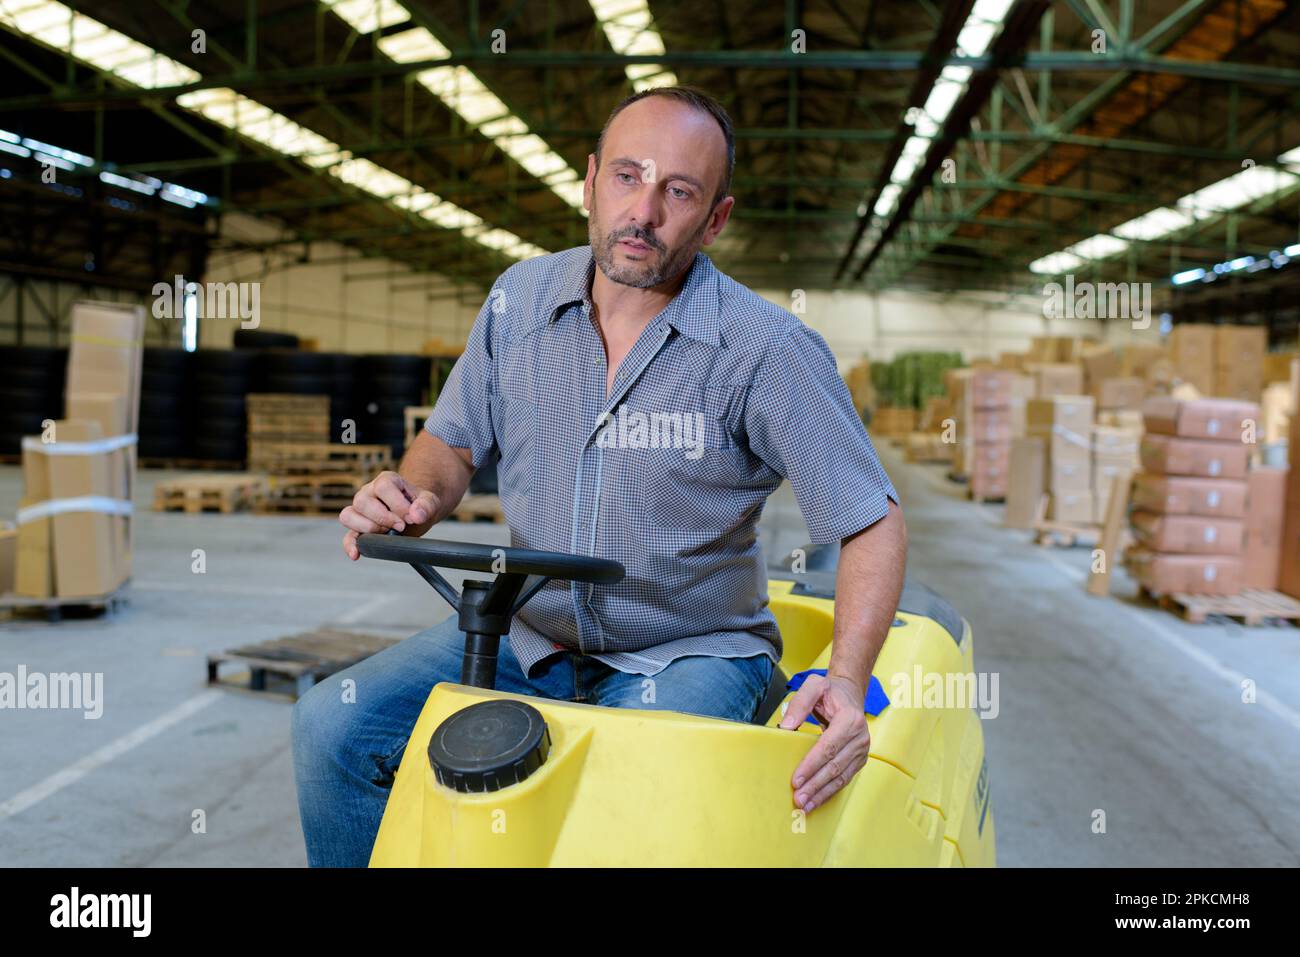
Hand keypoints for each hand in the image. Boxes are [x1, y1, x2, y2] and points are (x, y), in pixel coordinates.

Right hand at [339, 470, 438, 559]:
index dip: (397, 504)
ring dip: (368, 529)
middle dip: (383, 518)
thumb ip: (426, 506)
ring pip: (348, 515)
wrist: (416, 513)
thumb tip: (416, 516)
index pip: (383, 487)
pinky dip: (350, 545)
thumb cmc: (419, 504)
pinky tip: (356, 554)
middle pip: (362, 501)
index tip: (410, 517)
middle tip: (401, 527)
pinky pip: (347, 535)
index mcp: (386, 481)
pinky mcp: (358, 527)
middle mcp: (368, 492)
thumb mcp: (429, 502)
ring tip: (387, 534)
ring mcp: (360, 510)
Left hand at [779, 673, 870, 812]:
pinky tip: (817, 800)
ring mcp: (862, 750)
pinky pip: (844, 778)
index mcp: (850, 719)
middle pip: (835, 766)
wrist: (851, 693)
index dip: (812, 765)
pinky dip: (830, 791)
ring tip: (805, 805)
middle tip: (798, 799)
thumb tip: (786, 726)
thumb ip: (800, 703)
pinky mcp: (859, 759)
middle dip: (815, 785)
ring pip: (841, 776)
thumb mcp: (814, 685)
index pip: (828, 747)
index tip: (796, 779)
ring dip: (822, 793)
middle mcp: (860, 737)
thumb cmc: (831, 691)